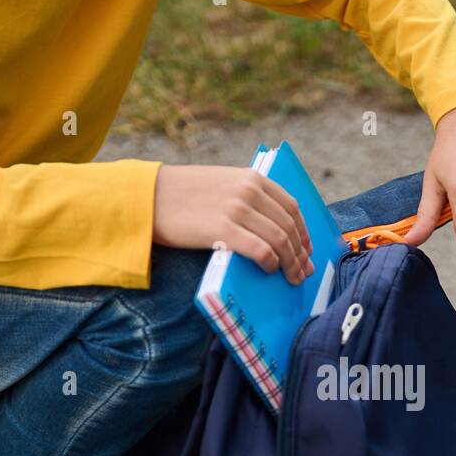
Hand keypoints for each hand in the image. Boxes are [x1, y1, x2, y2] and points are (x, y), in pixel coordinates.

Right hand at [152, 165, 313, 284]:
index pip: (291, 207)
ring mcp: (237, 209)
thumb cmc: (182, 195)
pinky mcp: (223, 230)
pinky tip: (269, 270)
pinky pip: (261, 251)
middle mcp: (249, 191)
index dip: (304, 232)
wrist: (148, 197)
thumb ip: (248, 197)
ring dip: (290, 263)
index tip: (306, 250)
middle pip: (289, 227)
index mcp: (252, 178)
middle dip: (301, 254)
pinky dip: (271, 263)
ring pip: (280, 241)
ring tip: (291, 278)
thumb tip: (272, 226)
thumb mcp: (222, 184)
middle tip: (303, 272)